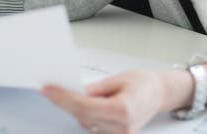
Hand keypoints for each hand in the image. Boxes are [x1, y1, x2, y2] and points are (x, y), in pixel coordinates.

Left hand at [43, 65, 206, 132]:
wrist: (159, 94)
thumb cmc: (143, 84)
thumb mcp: (116, 79)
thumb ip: (93, 89)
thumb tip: (71, 91)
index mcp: (123, 110)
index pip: (83, 106)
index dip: (62, 98)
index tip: (47, 90)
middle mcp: (122, 128)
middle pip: (81, 116)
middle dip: (65, 102)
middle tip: (51, 89)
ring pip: (85, 123)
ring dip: (77, 109)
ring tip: (77, 94)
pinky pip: (93, 128)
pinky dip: (86, 116)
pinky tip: (87, 105)